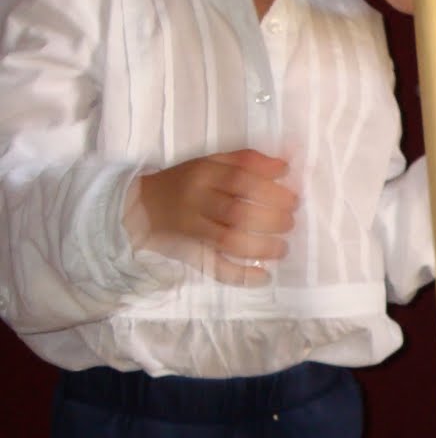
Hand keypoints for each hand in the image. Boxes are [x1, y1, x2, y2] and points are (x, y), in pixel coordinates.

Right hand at [126, 149, 297, 285]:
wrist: (139, 208)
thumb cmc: (185, 183)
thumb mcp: (209, 162)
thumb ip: (246, 161)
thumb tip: (284, 167)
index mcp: (203, 174)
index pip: (241, 179)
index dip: (272, 189)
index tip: (293, 199)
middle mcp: (196, 201)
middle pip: (238, 211)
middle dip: (272, 219)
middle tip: (289, 222)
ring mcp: (192, 230)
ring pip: (230, 241)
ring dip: (263, 248)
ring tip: (282, 248)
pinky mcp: (190, 255)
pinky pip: (215, 268)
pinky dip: (241, 276)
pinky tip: (264, 276)